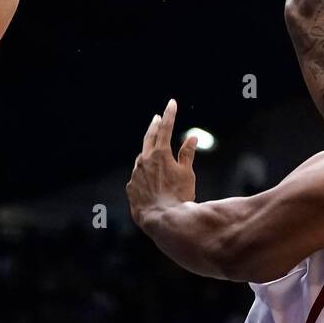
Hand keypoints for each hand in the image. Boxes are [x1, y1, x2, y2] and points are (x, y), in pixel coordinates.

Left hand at [127, 98, 197, 227]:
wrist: (161, 219)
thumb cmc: (179, 197)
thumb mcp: (187, 174)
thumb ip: (187, 154)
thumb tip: (192, 137)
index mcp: (160, 154)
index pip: (166, 128)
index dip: (170, 114)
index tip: (171, 103)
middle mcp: (144, 160)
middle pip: (149, 137)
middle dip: (154, 126)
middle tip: (157, 118)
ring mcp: (136, 173)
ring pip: (142, 158)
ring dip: (149, 153)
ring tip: (155, 154)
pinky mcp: (131, 187)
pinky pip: (138, 176)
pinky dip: (144, 174)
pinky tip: (150, 181)